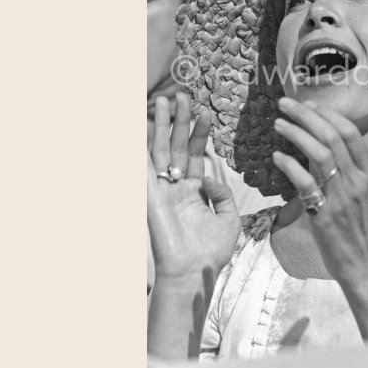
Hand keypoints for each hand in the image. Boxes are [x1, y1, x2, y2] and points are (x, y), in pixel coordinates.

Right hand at [148, 93, 239, 279]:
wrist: (193, 271)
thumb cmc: (211, 252)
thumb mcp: (228, 219)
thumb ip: (223, 194)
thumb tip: (210, 177)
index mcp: (192, 192)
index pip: (194, 155)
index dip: (198, 133)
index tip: (205, 112)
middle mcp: (174, 187)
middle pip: (175, 146)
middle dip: (179, 121)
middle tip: (183, 96)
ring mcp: (161, 189)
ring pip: (159, 149)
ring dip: (162, 124)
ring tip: (166, 100)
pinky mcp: (150, 194)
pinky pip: (144, 165)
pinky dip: (140, 145)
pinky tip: (140, 125)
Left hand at [270, 81, 367, 280]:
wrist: (366, 265)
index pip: (351, 134)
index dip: (329, 114)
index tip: (309, 104)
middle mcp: (357, 182)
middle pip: (331, 138)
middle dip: (306, 116)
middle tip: (286, 103)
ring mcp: (339, 198)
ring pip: (317, 156)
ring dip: (295, 135)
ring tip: (278, 123)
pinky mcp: (322, 214)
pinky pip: (304, 184)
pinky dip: (289, 166)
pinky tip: (277, 156)